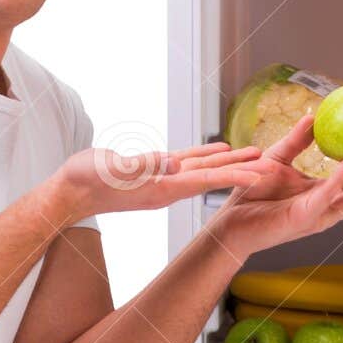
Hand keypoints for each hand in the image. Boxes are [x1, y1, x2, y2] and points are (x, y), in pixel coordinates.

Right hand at [54, 141, 264, 220]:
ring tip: (256, 154)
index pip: (208, 181)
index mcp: (162, 188)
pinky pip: (186, 163)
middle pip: (214, 176)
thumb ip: (141, 167)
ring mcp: (162, 181)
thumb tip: (171, 163)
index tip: (261, 176)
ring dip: (229, 162)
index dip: (235, 177)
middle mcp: (168, 187)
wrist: (68, 193)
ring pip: (204, 168)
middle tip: (274, 165)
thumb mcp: (113, 171)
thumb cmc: (86, 182)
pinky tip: (220, 149)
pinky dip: (205, 155)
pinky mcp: (153, 172)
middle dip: (243, 170)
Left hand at [207, 114, 342, 261]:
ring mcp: (317, 215)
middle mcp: (325, 206)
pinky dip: (339, 181)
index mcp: (323, 193)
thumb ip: (297, 140)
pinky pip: (325, 198)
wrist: (229, 219)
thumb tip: (314, 116)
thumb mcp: (278, 158)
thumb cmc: (252, 192)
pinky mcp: (304, 219)